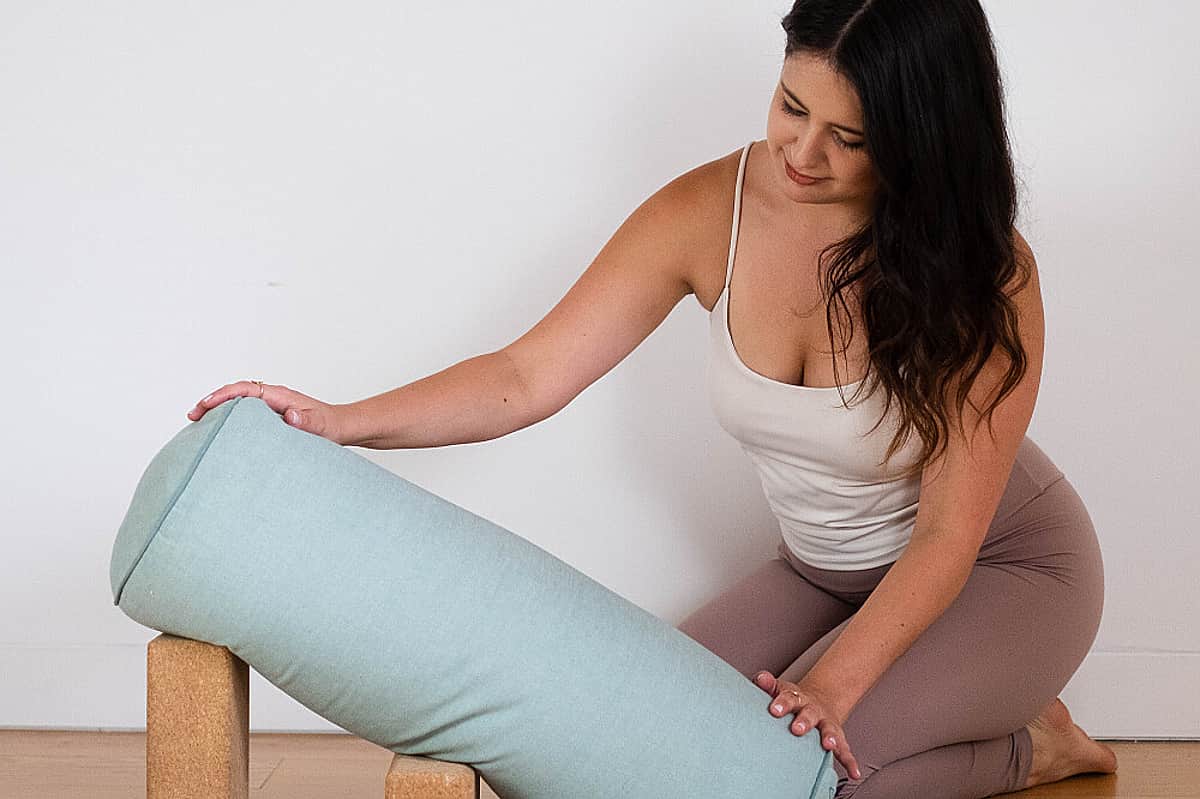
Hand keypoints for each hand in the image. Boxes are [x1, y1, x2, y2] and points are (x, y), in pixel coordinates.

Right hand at [186, 381, 347, 444]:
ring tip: (198, 423)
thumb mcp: (321, 426)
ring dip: (218, 411)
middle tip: (192, 416)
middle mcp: (272, 398)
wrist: (341, 427)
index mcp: (280, 396)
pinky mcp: (270, 417)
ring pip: (238, 404)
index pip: (245, 389)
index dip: (223, 395)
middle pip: (236, 394)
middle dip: (212, 402)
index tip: (206, 405)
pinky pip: (245, 415)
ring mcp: (270, 407)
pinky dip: (229, 419)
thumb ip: (307, 422)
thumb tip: (291, 416)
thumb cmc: (331, 426)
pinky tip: (219, 432)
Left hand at [752, 671, 861, 780]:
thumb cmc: (793, 700)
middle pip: (809, 714)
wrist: (820, 700)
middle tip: (797, 729)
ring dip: (829, 737)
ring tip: (829, 745)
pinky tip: (854, 772)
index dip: (782, 703)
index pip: (788, 697)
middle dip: (804, 721)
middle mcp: (812, 710)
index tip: (774, 709)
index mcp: (796, 698)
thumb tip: (760, 678)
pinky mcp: (837, 738)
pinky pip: (845, 750)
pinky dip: (850, 761)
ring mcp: (826, 723)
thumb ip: (768, 685)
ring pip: (829, 730)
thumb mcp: (780, 689)